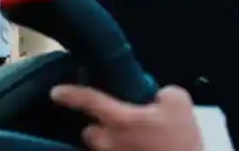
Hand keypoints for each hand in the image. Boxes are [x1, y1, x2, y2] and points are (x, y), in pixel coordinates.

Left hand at [50, 84, 202, 150]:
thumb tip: (156, 98)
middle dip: (100, 129)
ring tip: (134, 143)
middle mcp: (111, 143)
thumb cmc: (182, 141)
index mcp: (122, 120)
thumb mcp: (179, 102)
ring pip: (102, 150)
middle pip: (90, 133)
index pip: (89, 101)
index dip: (70, 94)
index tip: (55, 93)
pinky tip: (139, 150)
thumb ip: (162, 93)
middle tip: (121, 125)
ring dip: (112, 145)